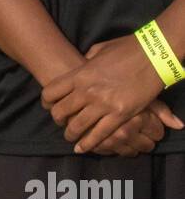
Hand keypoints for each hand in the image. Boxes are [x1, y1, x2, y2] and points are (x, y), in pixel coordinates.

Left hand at [41, 35, 183, 152]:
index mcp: (80, 74)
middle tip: (60, 123)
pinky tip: (83, 148)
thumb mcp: (99, 51)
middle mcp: (87, 91)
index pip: (52, 91)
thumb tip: (81, 68)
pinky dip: (90, 143)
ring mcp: (103, 104)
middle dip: (58, 119)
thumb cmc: (125, 50)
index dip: (47, 101)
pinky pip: (100, 134)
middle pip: (61, 111)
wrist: (152, 56)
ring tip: (70, 137)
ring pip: (78, 125)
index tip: (48, 106)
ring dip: (71, 134)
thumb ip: (87, 61)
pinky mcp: (120, 115)